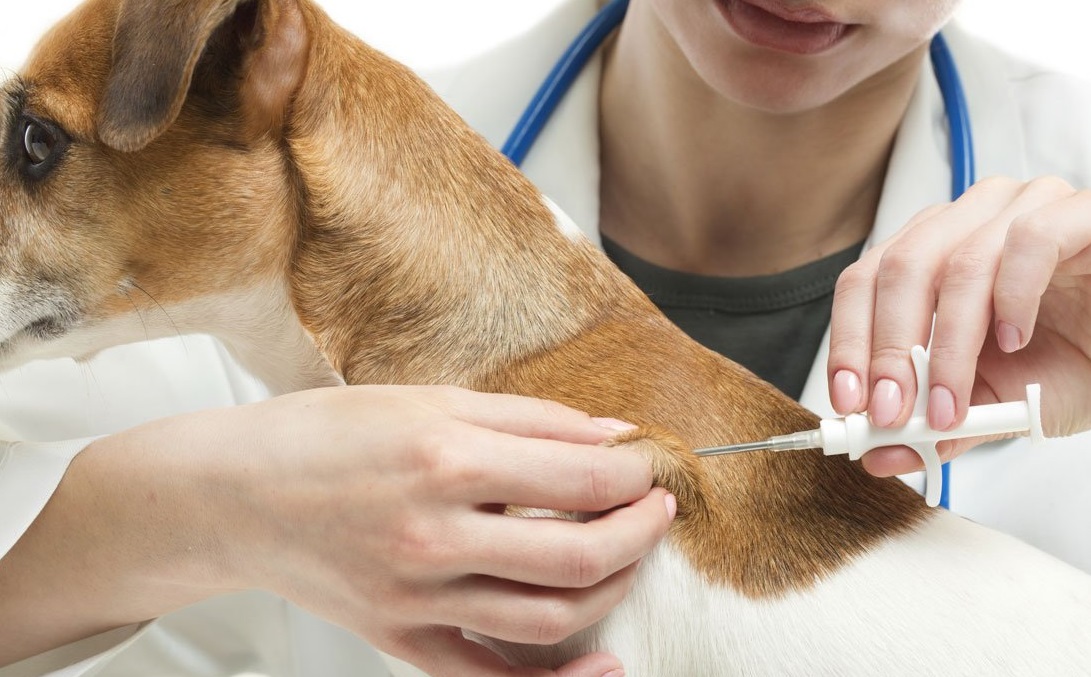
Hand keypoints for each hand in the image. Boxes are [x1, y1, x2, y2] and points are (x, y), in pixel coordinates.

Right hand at [210, 385, 675, 675]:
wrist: (234, 495)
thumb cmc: (326, 436)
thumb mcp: (429, 400)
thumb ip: (528, 420)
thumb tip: (608, 437)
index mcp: (444, 460)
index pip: (580, 483)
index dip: (634, 478)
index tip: (649, 468)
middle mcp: (432, 537)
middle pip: (577, 558)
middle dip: (639, 533)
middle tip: (658, 510)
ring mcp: (416, 599)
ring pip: (548, 620)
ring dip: (612, 590)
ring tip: (628, 558)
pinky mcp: (400, 639)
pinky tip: (603, 664)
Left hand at [827, 176, 1090, 475]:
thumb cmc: (1073, 358)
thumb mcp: (995, 404)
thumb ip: (937, 424)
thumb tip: (879, 454)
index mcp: (933, 252)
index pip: (864, 283)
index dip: (848, 342)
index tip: (848, 402)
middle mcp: (969, 220)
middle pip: (899, 269)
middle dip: (888, 350)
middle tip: (891, 412)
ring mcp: (1023, 207)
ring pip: (958, 262)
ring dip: (947, 345)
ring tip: (951, 402)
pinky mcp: (1078, 213)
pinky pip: (1031, 240)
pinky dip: (1013, 297)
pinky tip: (1015, 339)